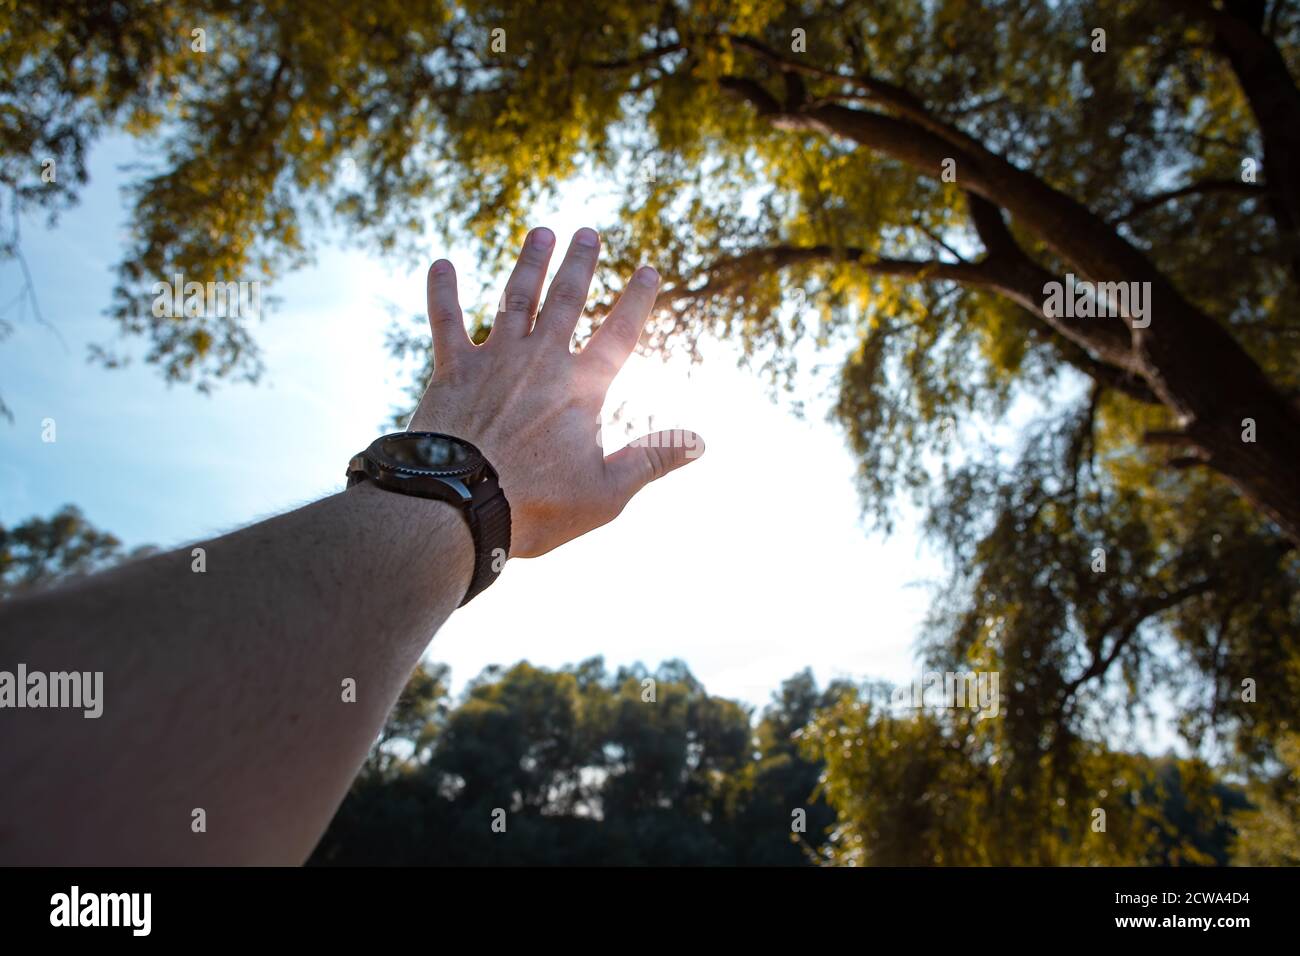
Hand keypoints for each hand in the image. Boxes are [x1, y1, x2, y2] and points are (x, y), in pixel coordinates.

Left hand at [408, 226, 704, 558]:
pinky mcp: (451, 371)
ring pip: (515, 299)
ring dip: (529, 263)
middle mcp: (540, 362)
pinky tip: (442, 264)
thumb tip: (699, 442)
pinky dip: (443, 292)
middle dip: (580, 264)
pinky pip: (446, 322)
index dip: (636, 301)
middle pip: (565, 301)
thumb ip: (651, 460)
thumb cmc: (535, 506)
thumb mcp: (606, 493)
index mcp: (581, 389)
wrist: (458, 506)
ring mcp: (494, 361)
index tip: (649, 270)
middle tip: (588, 231)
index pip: (619, 335)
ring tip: (540, 232)